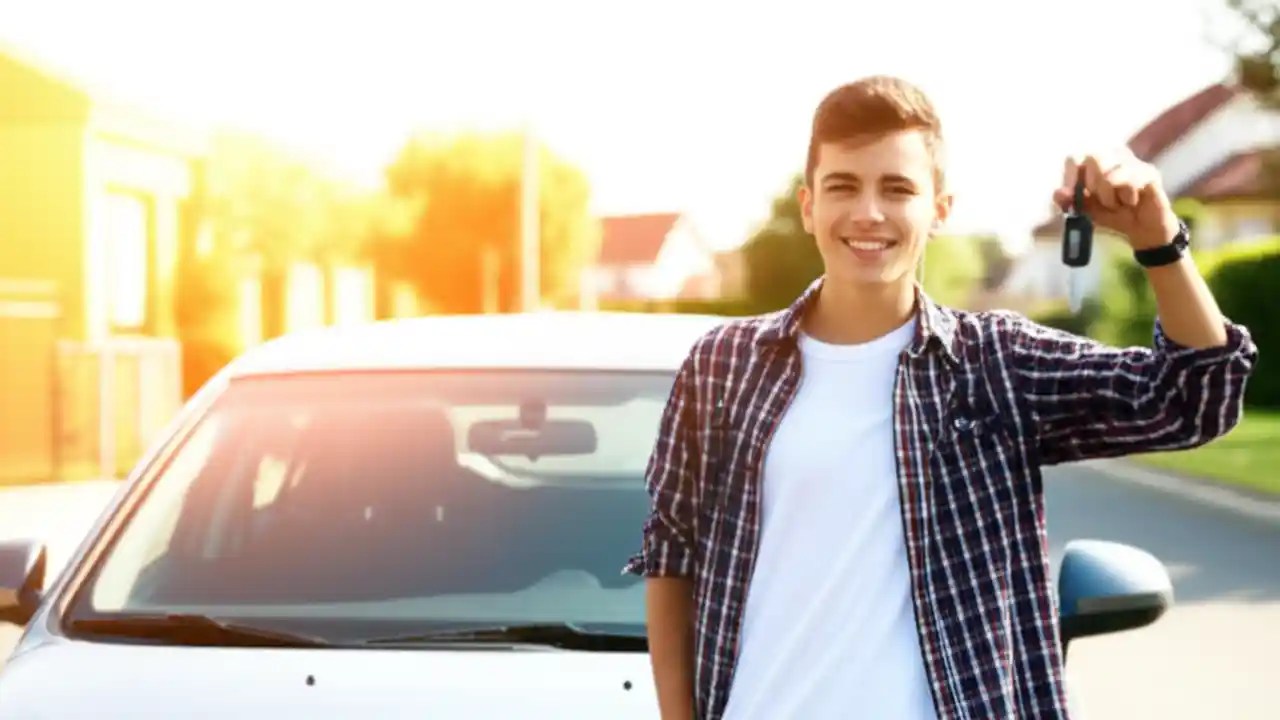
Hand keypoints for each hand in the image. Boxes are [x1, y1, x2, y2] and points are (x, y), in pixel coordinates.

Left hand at [1052, 149, 1182, 249]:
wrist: (1141, 230)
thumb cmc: (1112, 215)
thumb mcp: (1085, 212)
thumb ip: (1070, 202)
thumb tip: (1058, 193)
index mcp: (1094, 162)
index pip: (1075, 158)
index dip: (1070, 176)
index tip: (1071, 196)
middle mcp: (1113, 155)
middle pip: (1093, 158)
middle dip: (1092, 186)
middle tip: (1101, 201)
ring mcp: (1132, 161)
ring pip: (1109, 174)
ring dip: (1109, 197)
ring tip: (1117, 204)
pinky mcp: (1149, 172)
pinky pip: (1130, 182)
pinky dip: (1127, 197)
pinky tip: (1132, 202)